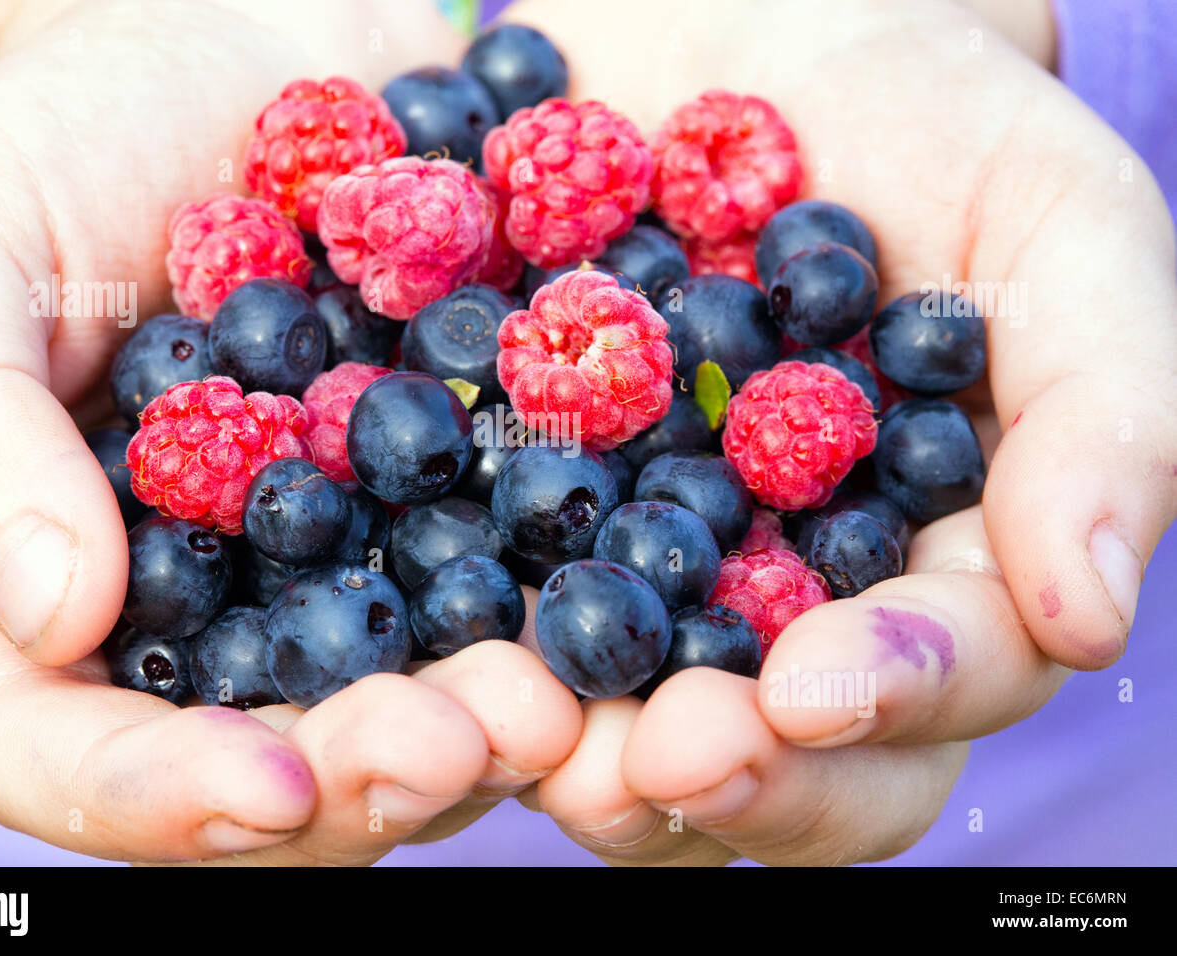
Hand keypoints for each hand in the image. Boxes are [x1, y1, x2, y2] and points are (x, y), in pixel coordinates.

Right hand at [0, 0, 583, 862]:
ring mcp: (334, 580)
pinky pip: (505, 592)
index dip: (160, 795)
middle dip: (366, 778)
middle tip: (462, 743)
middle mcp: (192, 625)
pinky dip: (562, 613)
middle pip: (266, 768)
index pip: (64, 752)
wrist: (239, 55)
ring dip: (488, 730)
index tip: (269, 788)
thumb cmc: (61, 140)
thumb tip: (58, 617)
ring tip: (556, 702)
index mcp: (22, 599)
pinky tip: (624, 606)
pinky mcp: (448, 520)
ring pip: (404, 711)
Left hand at [502, 0, 1176, 862]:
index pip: (942, 679)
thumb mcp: (1058, 227)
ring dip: (588, 759)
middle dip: (731, 774)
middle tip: (656, 763)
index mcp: (940, 559)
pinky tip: (433, 653)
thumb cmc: (930, 123)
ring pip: (640, 721)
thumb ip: (1105, 416)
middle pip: (788, 751)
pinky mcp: (534, 519)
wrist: (736, 38)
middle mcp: (801, 599)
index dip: (889, 701)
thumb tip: (1091, 620)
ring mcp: (660, 571)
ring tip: (534, 743)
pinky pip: (502, 607)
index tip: (809, 692)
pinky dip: (470, 646)